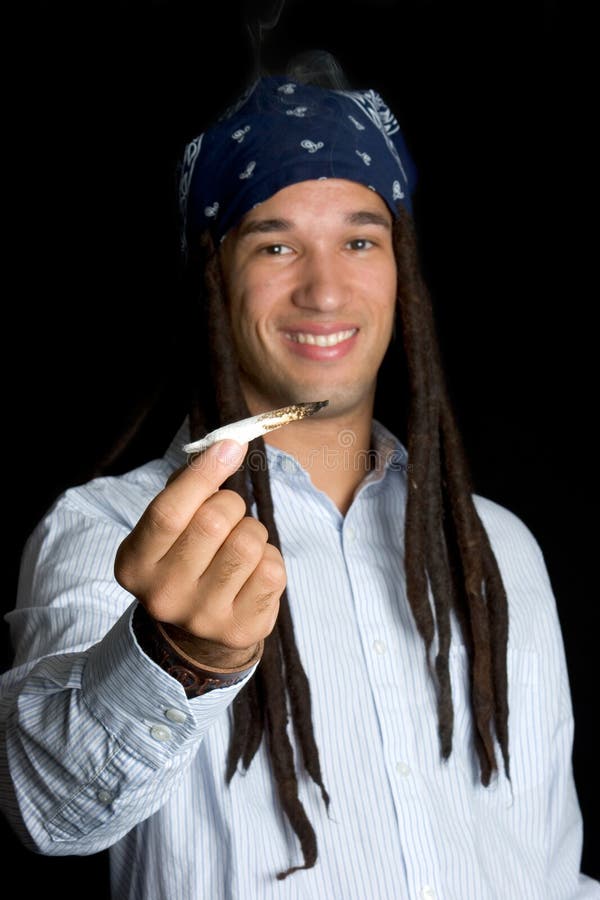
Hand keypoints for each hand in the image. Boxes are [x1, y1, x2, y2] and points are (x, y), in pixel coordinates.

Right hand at [115, 440, 285, 667]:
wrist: (194, 635)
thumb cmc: (184, 560)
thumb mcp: (169, 529)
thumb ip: (187, 488)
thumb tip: (227, 446)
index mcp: (135, 564)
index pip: (168, 511)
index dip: (203, 474)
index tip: (231, 446)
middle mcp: (164, 595)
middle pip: (213, 521)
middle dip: (230, 504)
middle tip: (228, 513)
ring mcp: (203, 616)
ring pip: (248, 542)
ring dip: (252, 531)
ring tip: (238, 545)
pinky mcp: (241, 628)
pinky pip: (272, 569)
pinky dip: (269, 558)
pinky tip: (252, 571)